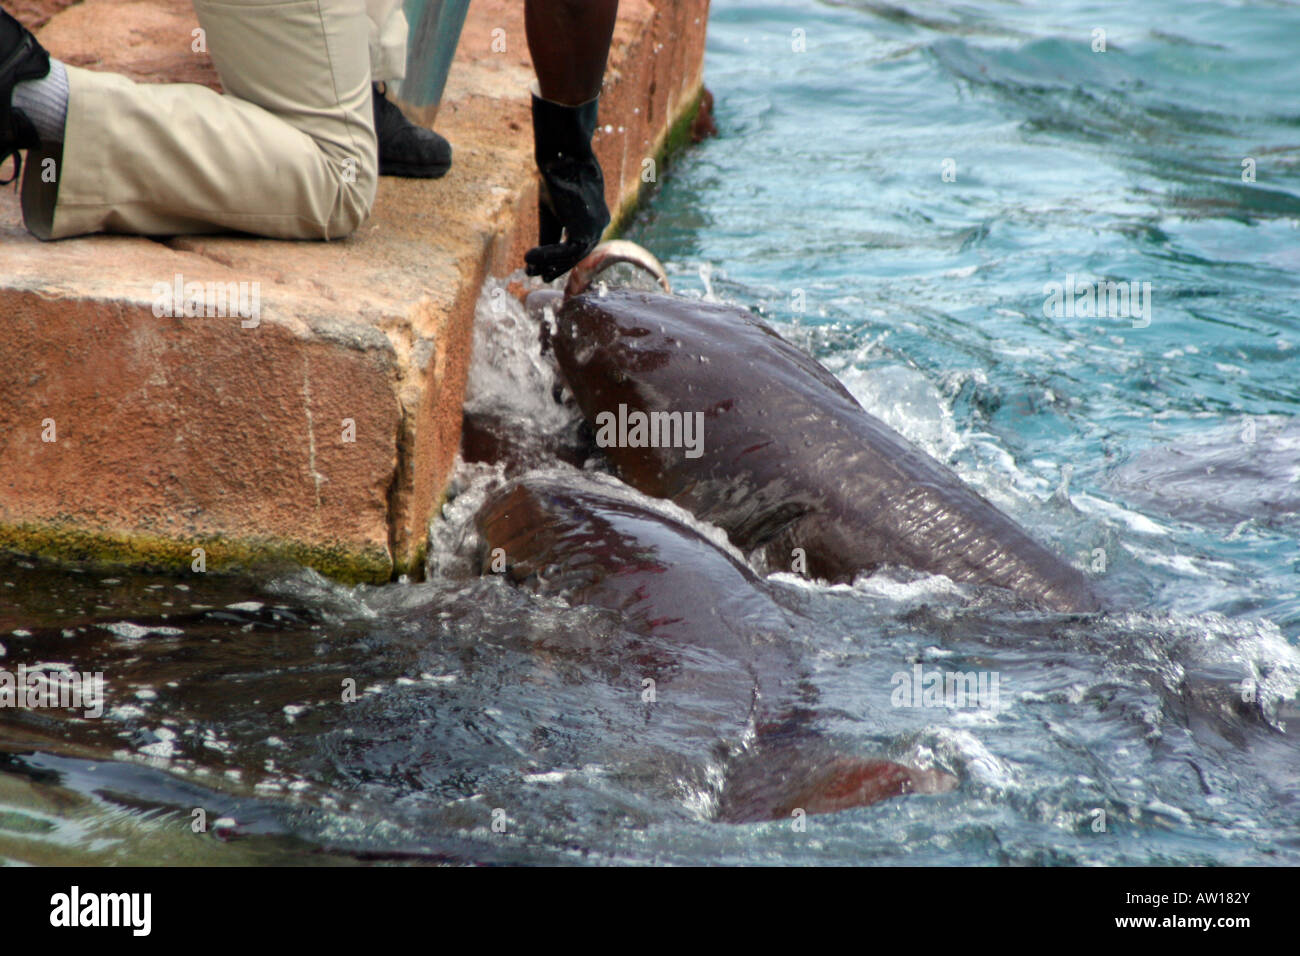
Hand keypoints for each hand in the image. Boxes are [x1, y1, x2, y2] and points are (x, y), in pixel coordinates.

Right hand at [525, 94, 609, 282]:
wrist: (564, 158)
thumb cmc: (557, 179)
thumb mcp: (551, 211)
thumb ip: (550, 235)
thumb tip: (536, 260)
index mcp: (593, 217)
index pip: (578, 244)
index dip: (560, 258)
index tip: (543, 269)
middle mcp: (598, 224)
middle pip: (578, 254)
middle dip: (558, 266)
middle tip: (540, 276)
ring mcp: (596, 228)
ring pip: (573, 255)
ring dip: (549, 263)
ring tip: (529, 268)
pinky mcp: (588, 229)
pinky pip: (567, 251)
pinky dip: (548, 256)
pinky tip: (530, 258)